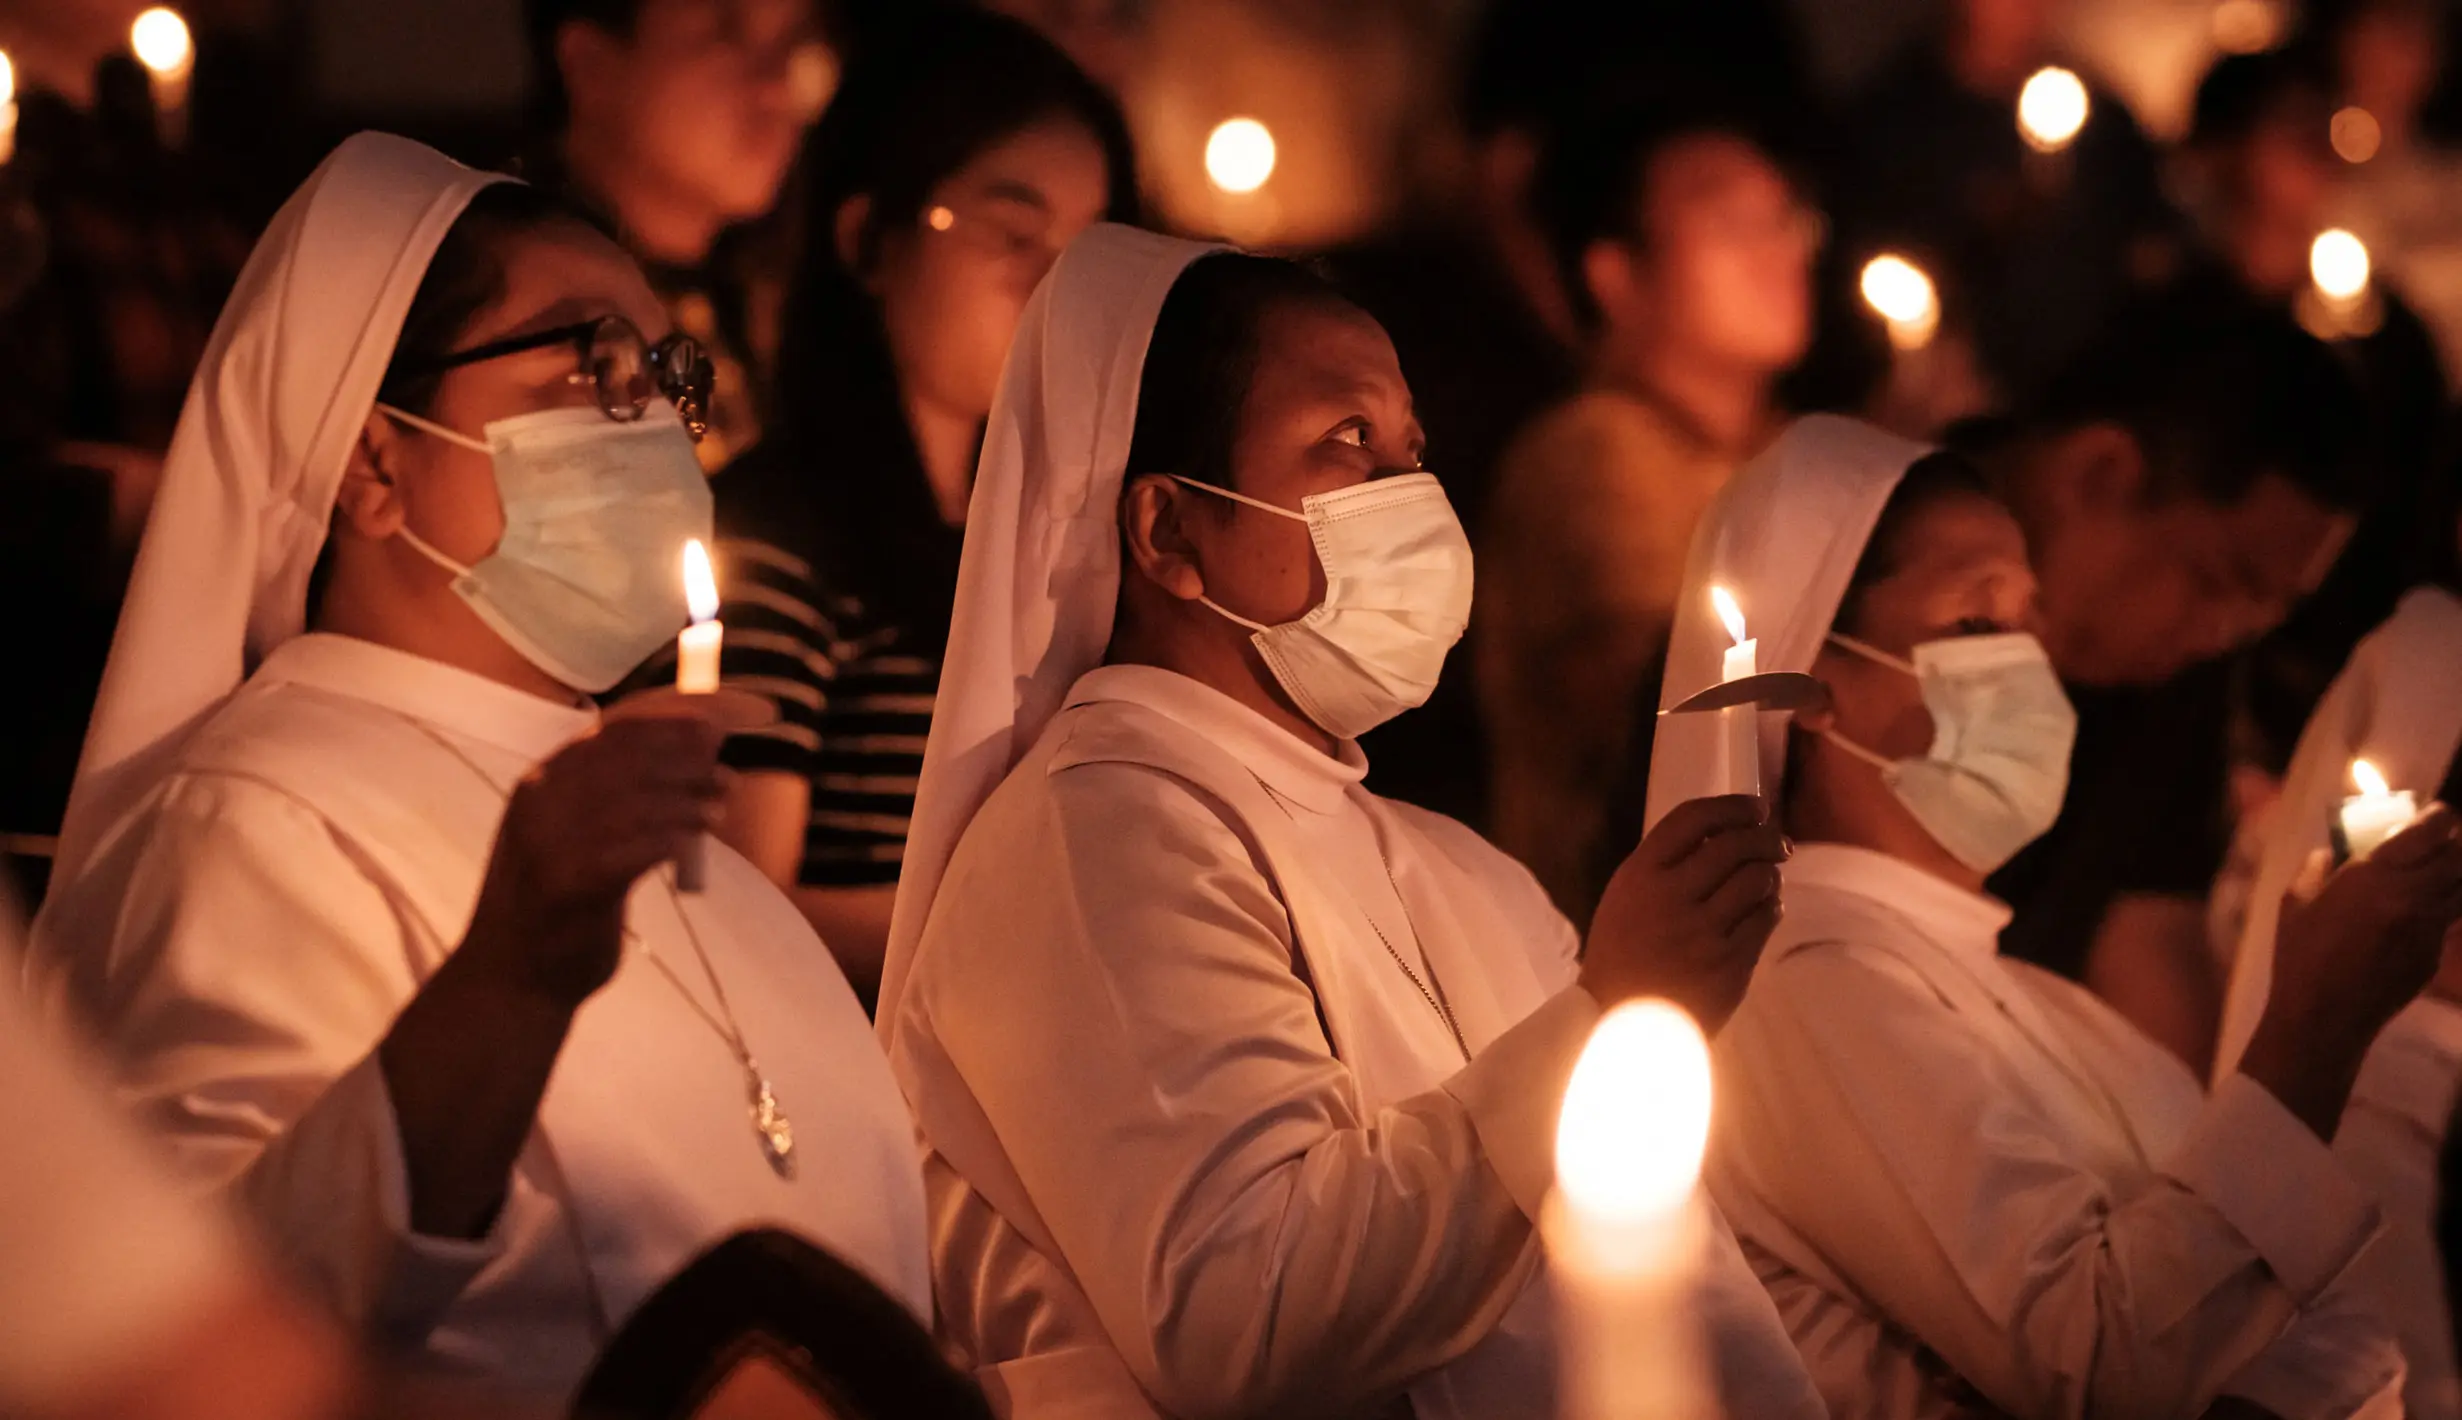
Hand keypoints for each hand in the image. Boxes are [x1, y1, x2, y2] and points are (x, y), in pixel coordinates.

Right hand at [456, 716, 727, 1008]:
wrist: (511, 980)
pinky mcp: (572, 885)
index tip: (715, 723)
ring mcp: (552, 843)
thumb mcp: (570, 835)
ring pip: (639, 801)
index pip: (612, 732)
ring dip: (689, 798)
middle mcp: (540, 803)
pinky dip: (676, 836)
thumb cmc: (553, 905)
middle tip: (725, 773)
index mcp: (539, 784)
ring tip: (721, 803)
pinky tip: (697, 838)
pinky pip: (639, 847)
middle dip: (686, 760)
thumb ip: (616, 794)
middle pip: (630, 760)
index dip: (670, 722)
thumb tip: (694, 749)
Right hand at [1583, 795, 1789, 1033]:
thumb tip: (1728, 831)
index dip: (1734, 807)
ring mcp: (1702, 933)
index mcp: (1640, 875)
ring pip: (1758, 880)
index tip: (1756, 808)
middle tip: (1777, 843)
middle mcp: (1671, 898)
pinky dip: (1770, 907)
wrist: (1622, 1022)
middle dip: (1766, 838)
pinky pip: (1766, 918)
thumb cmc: (1625, 953)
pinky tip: (1762, 910)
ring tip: (1766, 879)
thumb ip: (1667, 863)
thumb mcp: (1627, 897)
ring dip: (1769, 874)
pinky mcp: (1729, 965)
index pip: (1694, 819)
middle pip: (1736, 845)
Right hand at [2244, 805, 2461, 1133]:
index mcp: (2377, 876)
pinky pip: (2446, 921)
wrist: (2323, 1015)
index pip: (2431, 831)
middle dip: (2450, 844)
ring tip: (2428, 876)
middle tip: (2434, 843)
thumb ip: (2320, 866)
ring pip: (2461, 889)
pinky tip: (2410, 917)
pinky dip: (2437, 910)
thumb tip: (2335, 850)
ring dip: (2449, 876)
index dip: (2438, 816)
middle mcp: (2413, 897)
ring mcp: (2429, 929)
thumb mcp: (2295, 900)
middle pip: (2458, 856)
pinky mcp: (2433, 956)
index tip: (2432, 814)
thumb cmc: (2300, 954)